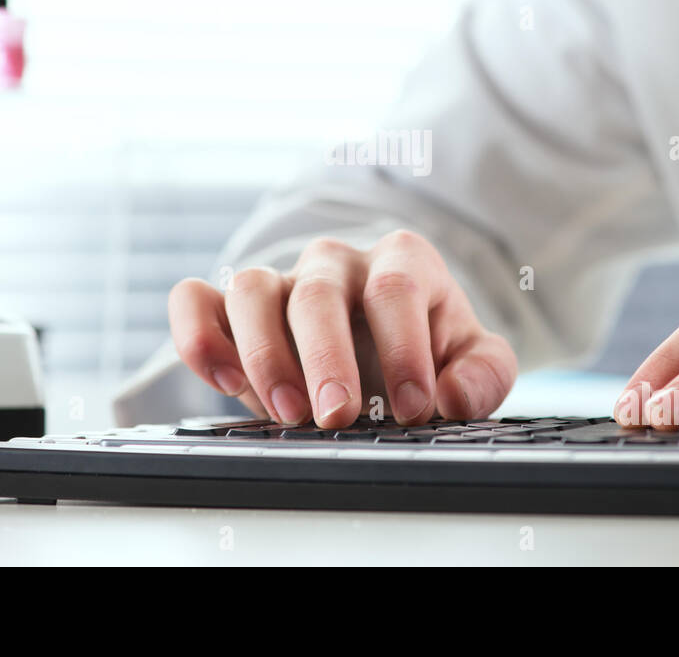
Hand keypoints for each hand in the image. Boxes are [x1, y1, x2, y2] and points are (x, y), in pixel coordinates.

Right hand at [167, 230, 516, 427]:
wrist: (384, 344)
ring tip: (287, 413)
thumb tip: (452, 397)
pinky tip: (223, 381)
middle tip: (337, 416)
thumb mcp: (471, 359)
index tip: (412, 408)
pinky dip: (199, 335)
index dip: (402, 348)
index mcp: (401, 262)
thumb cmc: (428, 347)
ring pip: (252, 290)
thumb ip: (482, 375)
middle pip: (319, 292)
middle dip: (326, 357)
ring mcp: (281, 281)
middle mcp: (336, 263)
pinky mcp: (232, 308)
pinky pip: (196, 299)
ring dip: (263, 353)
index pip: (395, 289)